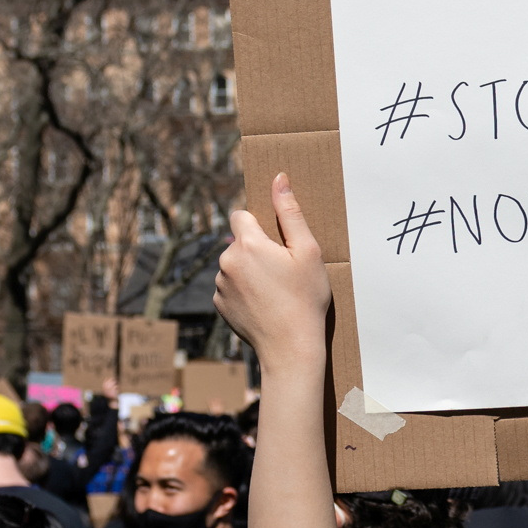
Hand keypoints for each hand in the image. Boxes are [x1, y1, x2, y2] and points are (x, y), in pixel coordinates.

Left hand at [216, 175, 334, 375]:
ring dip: (249, 271)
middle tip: (283, 272)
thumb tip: (279, 179)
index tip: (277, 244)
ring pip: (234, 265)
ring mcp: (219, 285)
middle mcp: (226, 261)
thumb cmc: (305, 298)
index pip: (242, 216)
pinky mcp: (219, 305)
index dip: (260, 226)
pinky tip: (264, 305)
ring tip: (275, 292)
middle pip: (240, 242)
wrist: (290, 348)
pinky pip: (229, 287)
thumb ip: (290, 213)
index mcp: (248, 244)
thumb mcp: (307, 252)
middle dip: (257, 251)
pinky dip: (243, 291)